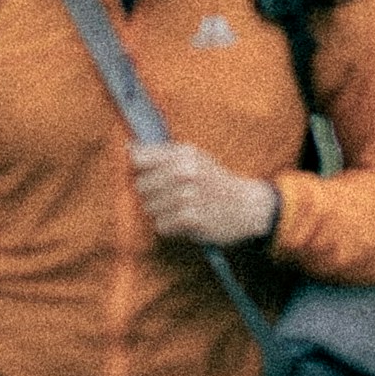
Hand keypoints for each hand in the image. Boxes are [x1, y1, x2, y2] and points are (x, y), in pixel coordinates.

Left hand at [132, 136, 281, 249]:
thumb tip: (128, 149)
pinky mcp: (191, 219)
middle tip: (167, 196)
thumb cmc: (215, 181)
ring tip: (177, 208)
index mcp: (184, 153)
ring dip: (160, 211)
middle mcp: (185, 172)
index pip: (139, 158)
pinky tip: (182, 221)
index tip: (146, 174)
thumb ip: (163, 154)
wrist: (247, 206)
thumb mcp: (194, 158)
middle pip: (140, 186)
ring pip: (148, 207)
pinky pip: (160, 225)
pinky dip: (168, 226)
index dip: (138, 168)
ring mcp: (188, 196)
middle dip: (150, 193)